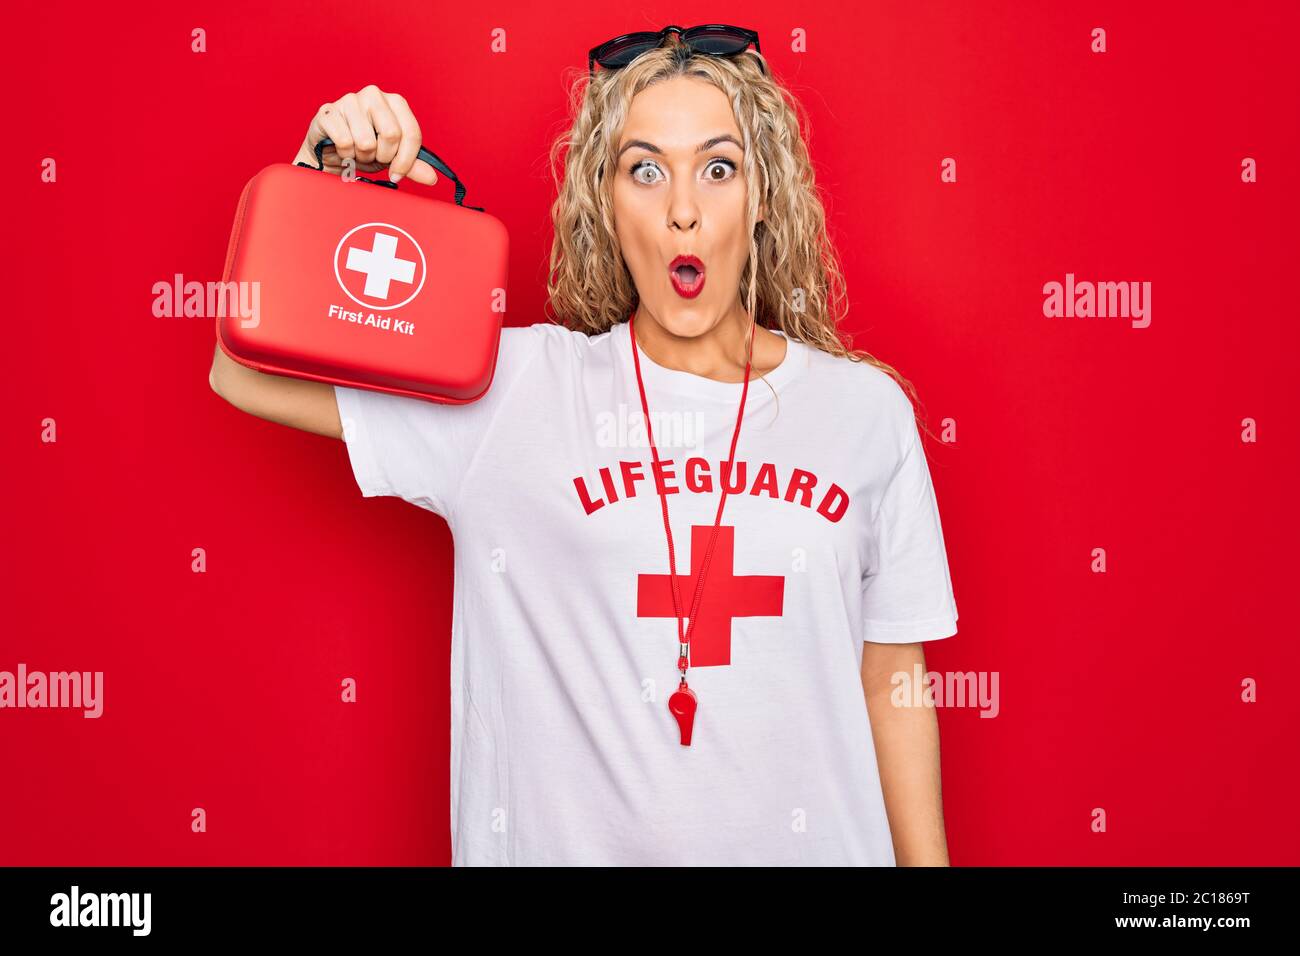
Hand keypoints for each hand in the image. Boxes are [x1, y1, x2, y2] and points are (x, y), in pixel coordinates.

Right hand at [292, 85, 438, 184]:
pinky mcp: (328, 112)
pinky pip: (345, 142)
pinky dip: (345, 154)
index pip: (411, 133)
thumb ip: (412, 166)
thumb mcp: (392, 158)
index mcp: (395, 102)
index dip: (406, 159)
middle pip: (392, 135)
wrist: (329, 154)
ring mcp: (349, 100)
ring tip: (356, 152)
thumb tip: (432, 178)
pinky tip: (341, 149)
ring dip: (361, 156)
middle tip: (373, 156)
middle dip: (382, 156)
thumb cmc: (363, 151)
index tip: (397, 174)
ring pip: (366, 141)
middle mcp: (374, 95)